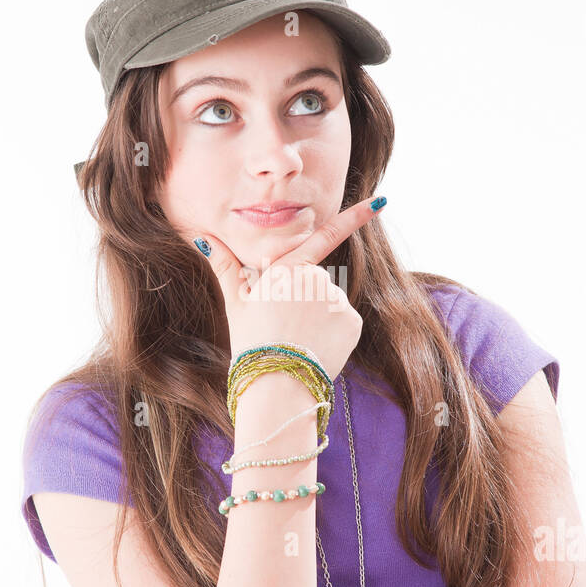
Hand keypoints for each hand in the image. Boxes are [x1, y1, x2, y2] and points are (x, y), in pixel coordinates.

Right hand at [195, 197, 384, 381]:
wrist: (277, 384)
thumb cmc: (252, 341)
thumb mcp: (236, 302)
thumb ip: (226, 266)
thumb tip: (203, 237)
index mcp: (288, 269)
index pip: (325, 236)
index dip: (355, 216)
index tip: (382, 202)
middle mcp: (316, 278)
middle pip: (315, 282)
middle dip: (304, 298)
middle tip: (284, 325)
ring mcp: (337, 300)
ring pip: (329, 303)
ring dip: (317, 316)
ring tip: (298, 339)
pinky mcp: (352, 322)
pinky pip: (343, 322)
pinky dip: (332, 333)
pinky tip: (315, 346)